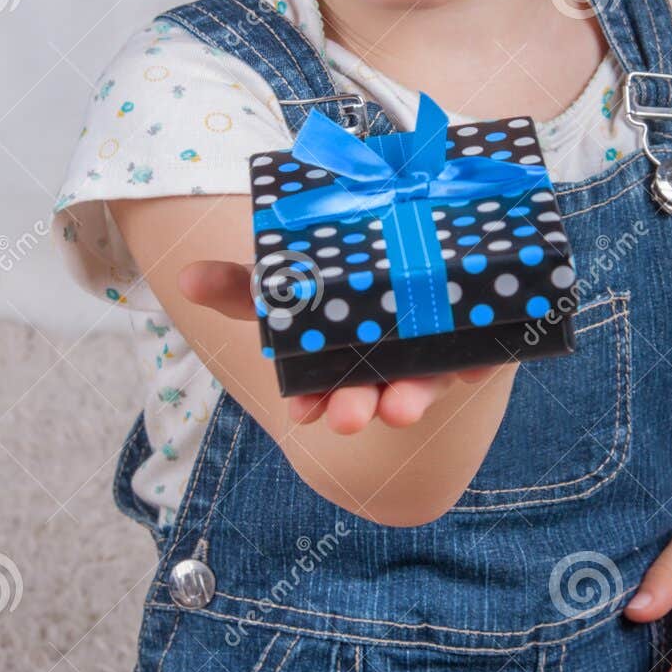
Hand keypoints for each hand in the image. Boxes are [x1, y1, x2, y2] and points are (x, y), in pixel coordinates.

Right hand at [179, 258, 498, 434]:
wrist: (419, 251)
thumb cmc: (345, 285)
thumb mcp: (291, 280)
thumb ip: (246, 284)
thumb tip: (187, 277)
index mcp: (341, 362)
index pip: (324, 390)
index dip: (313, 401)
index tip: (302, 414)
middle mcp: (389, 365)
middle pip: (376, 391)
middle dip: (362, 405)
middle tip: (351, 419)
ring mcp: (436, 352)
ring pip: (426, 380)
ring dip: (414, 395)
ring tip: (402, 408)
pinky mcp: (480, 334)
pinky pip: (484, 351)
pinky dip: (478, 359)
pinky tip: (472, 366)